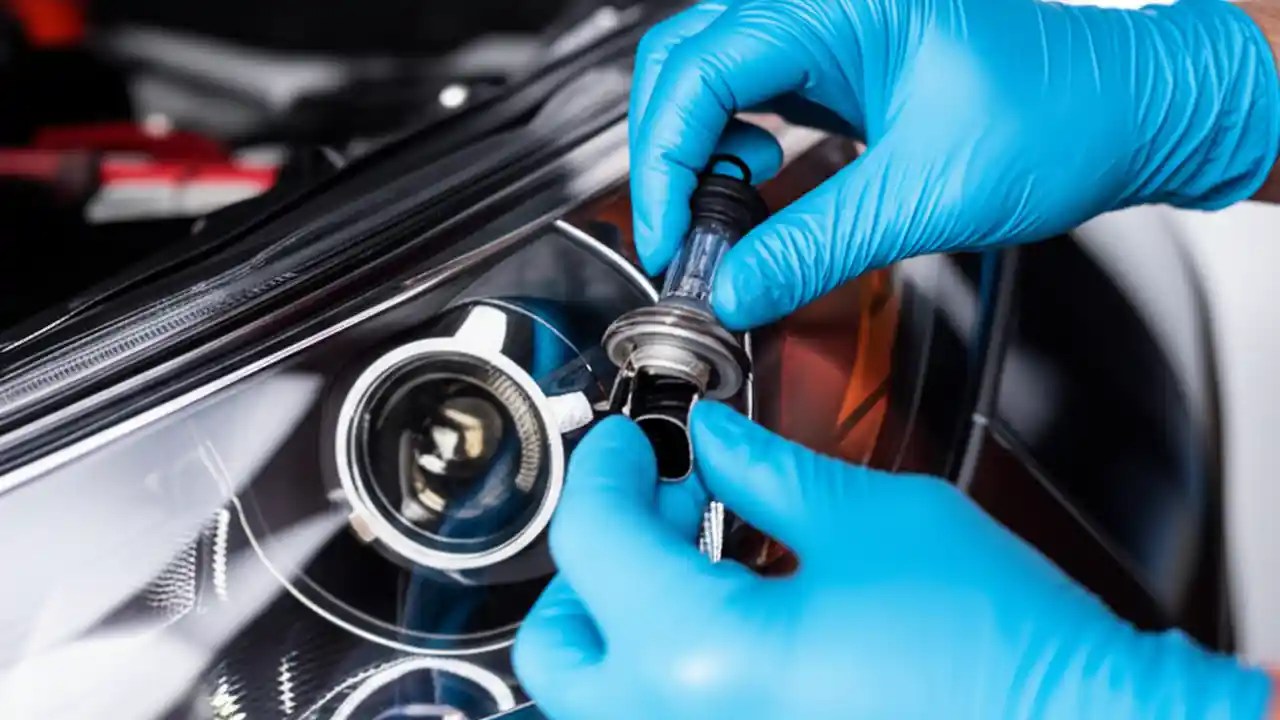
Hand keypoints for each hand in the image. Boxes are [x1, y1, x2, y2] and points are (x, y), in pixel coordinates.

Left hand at [513, 403, 1270, 718]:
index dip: (606, 472)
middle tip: (663, 505)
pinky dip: (668, 672)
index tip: (635, 445)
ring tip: (704, 559)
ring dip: (622, 621)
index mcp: (706, 659)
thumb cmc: (1007, 652)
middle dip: (595, 562)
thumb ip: (770, 471)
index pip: (593, 544)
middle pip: (557, 647)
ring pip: (595, 703)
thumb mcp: (880, 521)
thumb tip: (711, 439)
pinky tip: (737, 621)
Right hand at [629, 0, 1279, 328]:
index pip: (699, 70)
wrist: (1130, 112)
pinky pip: (752, 88)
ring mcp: (828, 24)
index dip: (665, 160)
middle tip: (674, 235)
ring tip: (713, 215)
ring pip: (708, 73)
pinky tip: (755, 177)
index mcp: (838, 3)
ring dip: (694, 147)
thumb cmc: (1062, 120)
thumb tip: (733, 288)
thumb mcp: (923, 195)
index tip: (667, 235)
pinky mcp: (839, 57)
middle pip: (684, 62)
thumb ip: (812, 244)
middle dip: (664, 153)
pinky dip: (732, 141)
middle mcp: (823, 1)